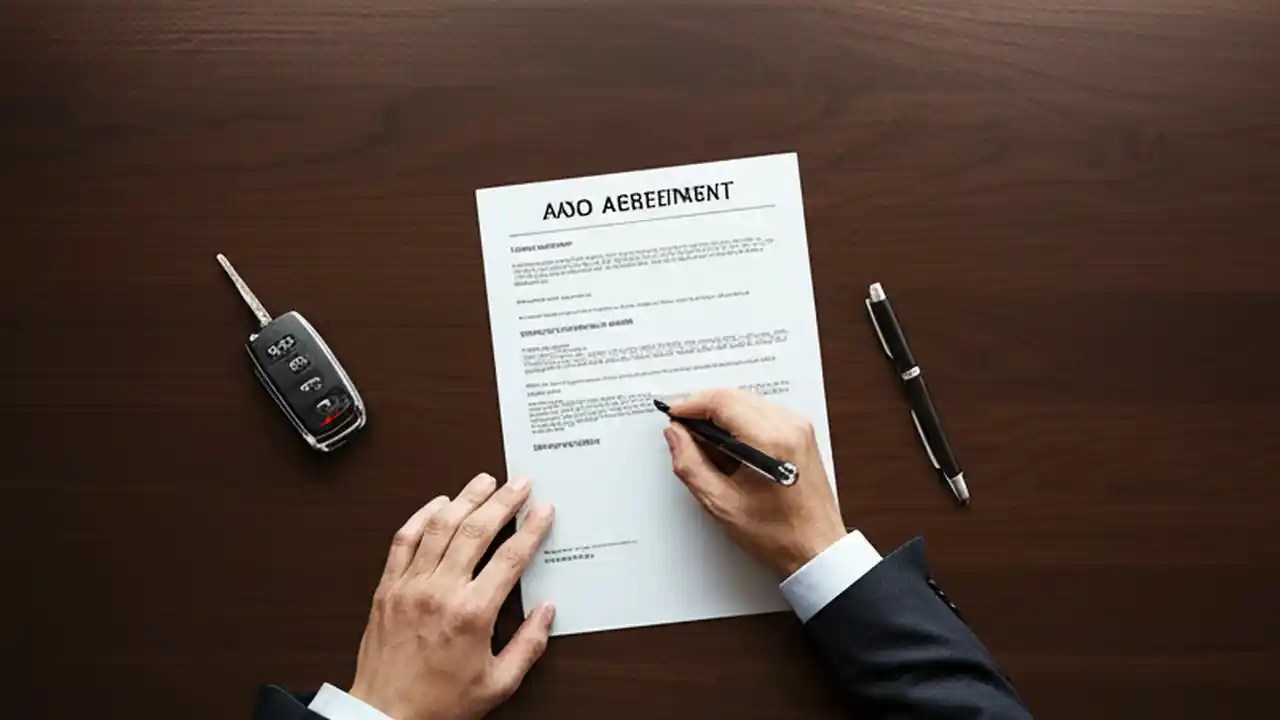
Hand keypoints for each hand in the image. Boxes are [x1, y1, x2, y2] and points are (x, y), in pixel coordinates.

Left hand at [349, 473, 555, 719]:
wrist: (385, 714)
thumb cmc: (439, 703)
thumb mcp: (498, 683)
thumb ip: (529, 645)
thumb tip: (547, 612)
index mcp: (472, 613)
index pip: (510, 557)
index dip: (531, 528)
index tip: (544, 510)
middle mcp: (440, 591)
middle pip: (477, 530)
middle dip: (503, 501)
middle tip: (520, 483)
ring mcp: (411, 585)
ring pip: (441, 526)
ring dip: (465, 498)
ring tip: (484, 481)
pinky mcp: (388, 587)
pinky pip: (404, 540)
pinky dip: (421, 515)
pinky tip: (438, 502)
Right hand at [663, 388, 845, 577]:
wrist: (816, 548)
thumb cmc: (778, 534)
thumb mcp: (722, 504)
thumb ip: (691, 465)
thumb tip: (675, 436)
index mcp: (771, 442)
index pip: (722, 402)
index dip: (691, 404)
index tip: (673, 415)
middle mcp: (789, 426)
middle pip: (734, 396)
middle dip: (703, 407)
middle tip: (682, 428)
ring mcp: (799, 427)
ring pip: (747, 401)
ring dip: (720, 414)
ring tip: (704, 442)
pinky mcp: (801, 433)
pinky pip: (762, 412)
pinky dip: (739, 420)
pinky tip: (728, 445)